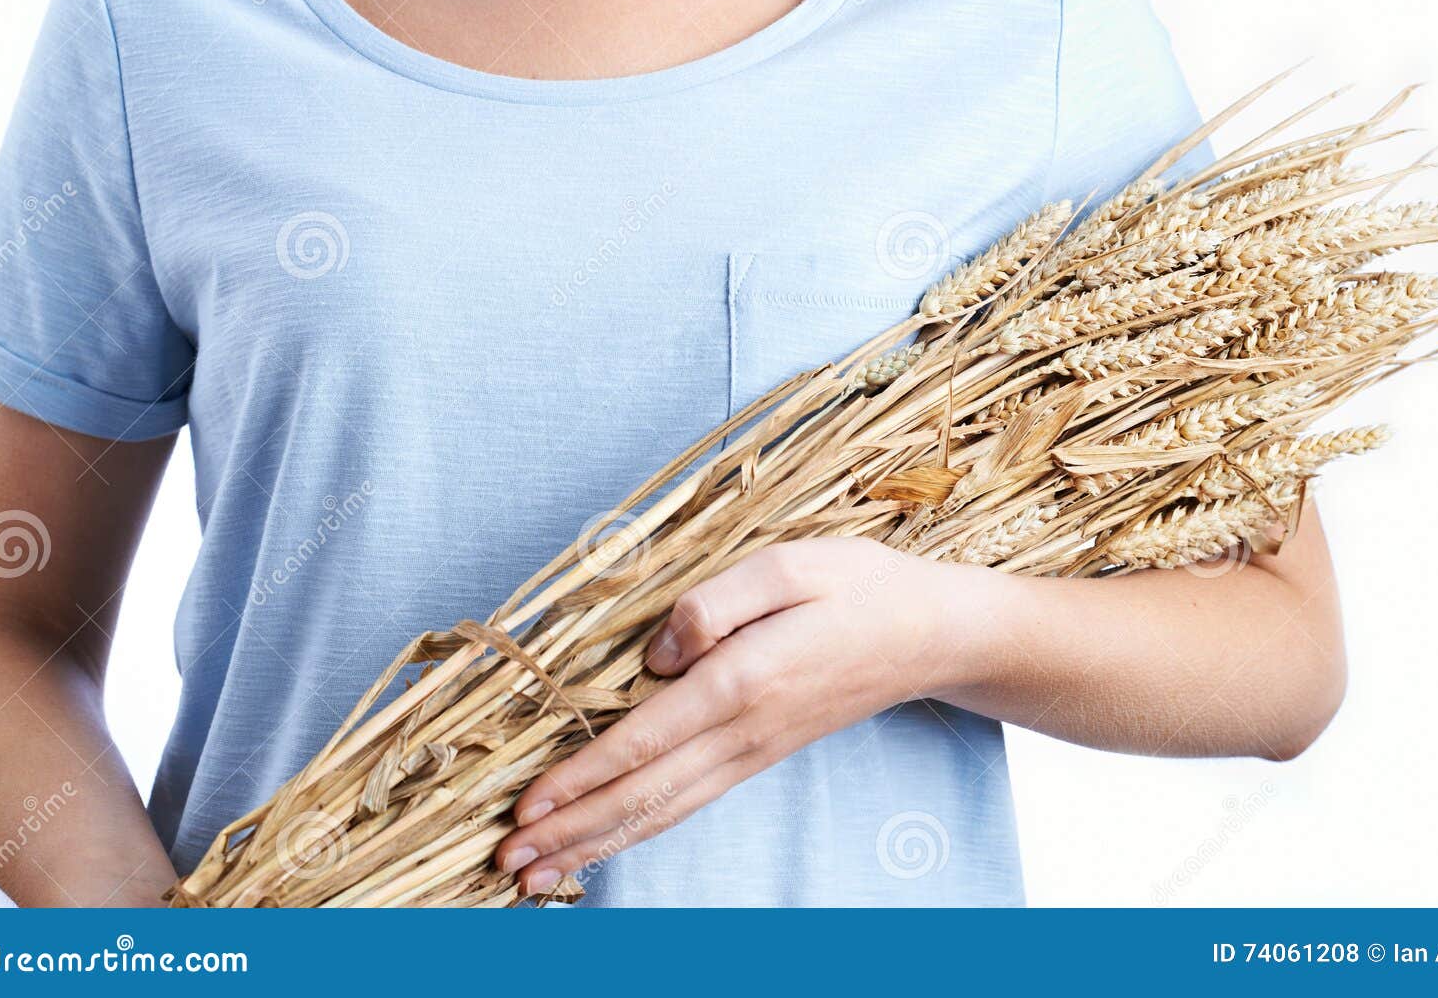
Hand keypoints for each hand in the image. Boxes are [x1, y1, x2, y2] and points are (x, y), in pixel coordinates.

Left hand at [494, 537, 965, 895]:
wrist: (930, 634)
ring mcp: (755, 750)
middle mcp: (745, 729)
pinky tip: (608, 840)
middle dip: (572, 831)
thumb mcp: (790, 565)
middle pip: (644, 794)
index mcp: (745, 679)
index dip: (582, 776)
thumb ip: (716, 603)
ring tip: (539, 872)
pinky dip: (640, 829)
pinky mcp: (761, 753)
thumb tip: (657, 652)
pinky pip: (689, 801)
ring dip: (598, 843)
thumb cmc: (857, 588)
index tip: (528, 805)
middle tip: (507, 860)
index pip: (645, 740)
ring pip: (664, 810)